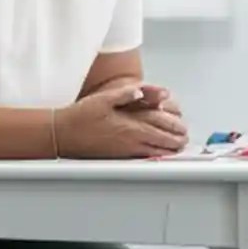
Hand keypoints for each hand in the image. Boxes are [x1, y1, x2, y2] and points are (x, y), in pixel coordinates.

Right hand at [54, 86, 189, 158]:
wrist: (62, 134)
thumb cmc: (80, 116)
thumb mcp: (103, 99)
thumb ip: (125, 94)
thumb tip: (140, 90)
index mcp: (128, 126)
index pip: (158, 128)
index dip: (173, 130)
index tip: (183, 129)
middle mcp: (129, 140)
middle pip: (159, 142)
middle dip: (174, 142)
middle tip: (185, 141)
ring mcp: (123, 150)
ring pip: (152, 153)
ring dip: (166, 151)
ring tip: (177, 150)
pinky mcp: (117, 156)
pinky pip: (140, 158)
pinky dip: (152, 157)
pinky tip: (156, 156)